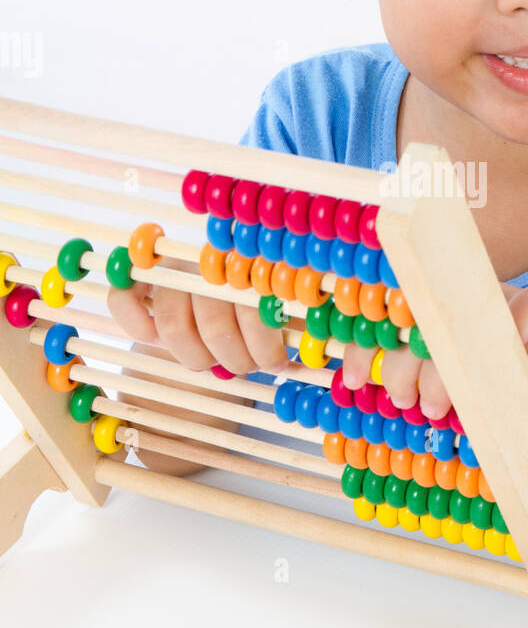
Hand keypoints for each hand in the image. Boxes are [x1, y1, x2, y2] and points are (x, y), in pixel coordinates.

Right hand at [106, 255, 287, 374]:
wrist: (219, 286)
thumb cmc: (257, 304)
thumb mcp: (283, 306)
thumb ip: (292, 321)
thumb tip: (303, 350)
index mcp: (247, 260)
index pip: (256, 308)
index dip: (266, 347)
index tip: (277, 364)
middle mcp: (205, 260)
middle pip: (216, 326)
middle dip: (238, 360)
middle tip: (250, 368)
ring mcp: (169, 268)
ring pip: (175, 328)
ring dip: (200, 359)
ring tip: (218, 364)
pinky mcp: (136, 278)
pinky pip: (124, 301)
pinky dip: (138, 327)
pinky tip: (156, 342)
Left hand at [339, 281, 527, 414]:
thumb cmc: (506, 367)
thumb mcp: (458, 370)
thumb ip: (423, 369)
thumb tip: (371, 389)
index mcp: (438, 298)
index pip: (388, 311)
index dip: (363, 342)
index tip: (354, 380)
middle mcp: (464, 288)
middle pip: (415, 320)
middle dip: (401, 369)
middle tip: (406, 402)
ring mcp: (502, 293)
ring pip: (457, 329)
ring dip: (442, 377)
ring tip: (438, 408)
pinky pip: (518, 319)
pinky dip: (502, 356)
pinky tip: (493, 384)